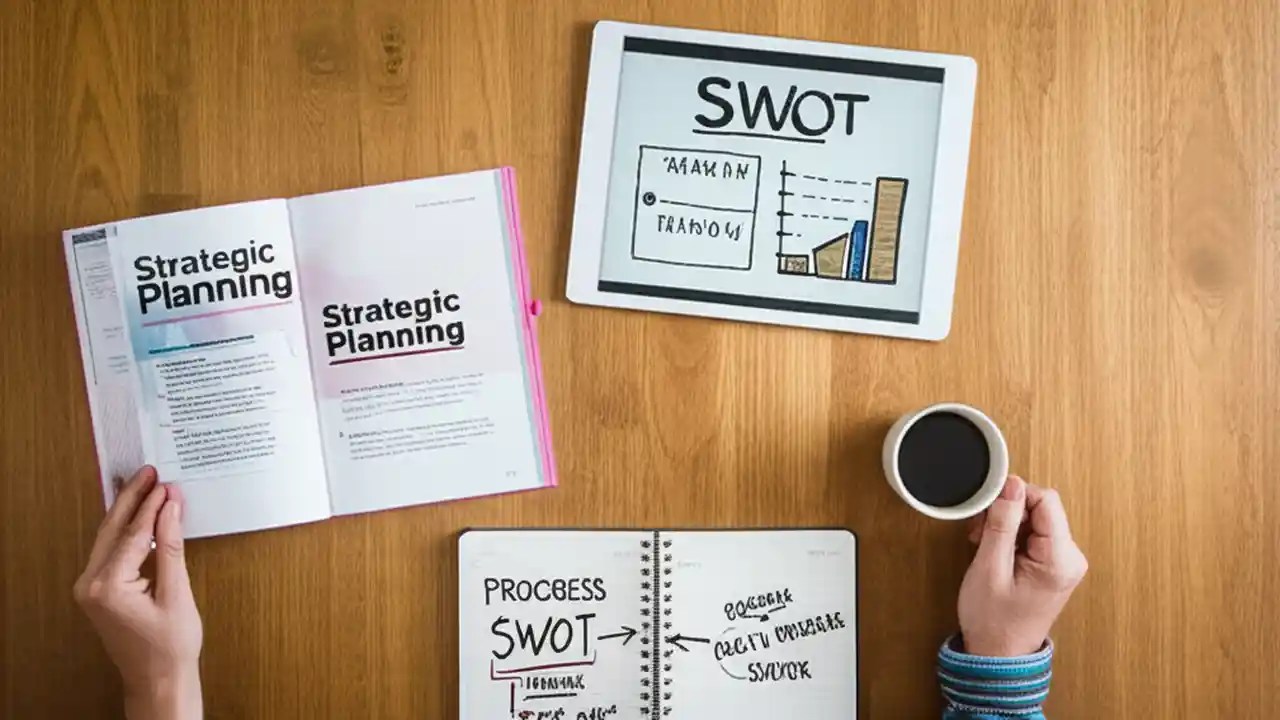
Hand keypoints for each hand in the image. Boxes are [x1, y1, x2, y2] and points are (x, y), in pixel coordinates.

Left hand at [74, 466, 202, 719]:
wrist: (158, 680)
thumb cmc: (170, 646)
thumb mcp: (177, 593)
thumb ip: (170, 546)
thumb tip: (171, 509)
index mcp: (108, 588)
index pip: (132, 534)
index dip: (151, 506)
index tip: (167, 483)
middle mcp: (90, 586)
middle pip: (112, 529)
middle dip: (132, 498)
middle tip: (150, 471)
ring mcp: (89, 589)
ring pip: (108, 537)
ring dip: (127, 511)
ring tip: (147, 485)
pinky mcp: (97, 591)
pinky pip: (109, 551)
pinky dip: (126, 530)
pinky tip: (140, 515)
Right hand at [957, 476, 1087, 656]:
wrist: (998, 654)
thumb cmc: (994, 621)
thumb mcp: (989, 568)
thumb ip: (1002, 523)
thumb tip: (1011, 485)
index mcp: (1060, 559)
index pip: (1046, 500)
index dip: (1014, 496)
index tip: (988, 506)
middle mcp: (1070, 557)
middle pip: (1040, 507)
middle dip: (1006, 511)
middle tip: (981, 531)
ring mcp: (1063, 560)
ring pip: (1034, 518)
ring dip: (1005, 523)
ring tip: (984, 543)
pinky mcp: (1052, 563)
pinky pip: (1033, 533)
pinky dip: (1010, 534)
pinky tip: (993, 548)